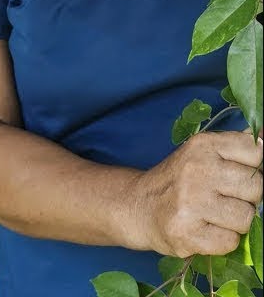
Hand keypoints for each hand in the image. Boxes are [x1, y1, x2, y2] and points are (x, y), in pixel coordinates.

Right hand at [129, 130, 262, 257]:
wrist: (137, 207)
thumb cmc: (179, 181)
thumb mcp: (202, 154)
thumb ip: (236, 146)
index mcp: (202, 146)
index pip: (256, 153)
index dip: (252, 169)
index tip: (234, 176)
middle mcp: (196, 171)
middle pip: (256, 188)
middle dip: (245, 198)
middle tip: (222, 198)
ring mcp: (189, 203)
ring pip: (246, 218)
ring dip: (234, 222)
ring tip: (212, 216)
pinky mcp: (186, 233)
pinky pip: (230, 242)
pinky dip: (221, 241)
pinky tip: (203, 230)